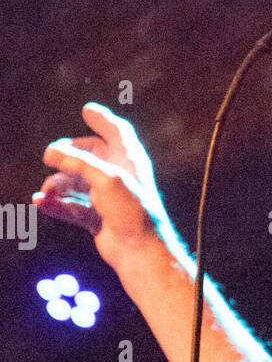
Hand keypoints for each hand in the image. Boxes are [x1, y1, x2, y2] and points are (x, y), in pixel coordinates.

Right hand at [34, 103, 167, 271]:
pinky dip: (57, 205)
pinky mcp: (98, 218)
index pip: (117, 132)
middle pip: (90, 156)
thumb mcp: (105, 177)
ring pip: (77, 184)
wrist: (139, 251)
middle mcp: (120, 177)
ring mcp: (108, 198)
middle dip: (69, 155)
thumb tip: (50, 152)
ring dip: (59, 184)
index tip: (87, 110)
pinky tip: (41, 203)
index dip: (103, 120)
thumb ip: (77, 161)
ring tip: (46, 190)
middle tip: (49, 156)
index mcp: (130, 161)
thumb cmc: (131, 210)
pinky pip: (72, 207)